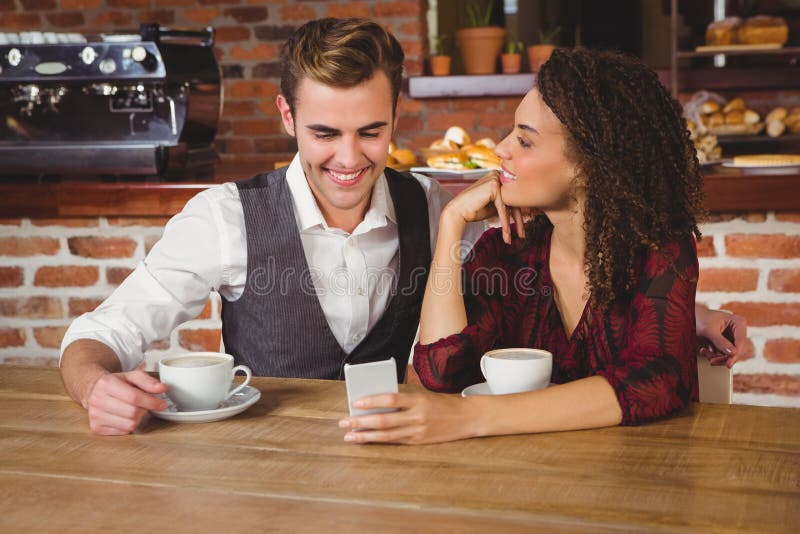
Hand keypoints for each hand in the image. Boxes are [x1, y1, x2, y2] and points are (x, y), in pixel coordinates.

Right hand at [85, 367, 167, 434]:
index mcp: (106, 384)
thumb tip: (162, 388)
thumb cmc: (117, 383)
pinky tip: (126, 417)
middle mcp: (97, 400)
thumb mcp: (132, 376)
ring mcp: (95, 415)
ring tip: (135, 410)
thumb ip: (148, 381)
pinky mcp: (96, 428)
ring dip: (138, 418)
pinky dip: (129, 425)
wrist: (94, 390)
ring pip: (129, 425)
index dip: (151, 402)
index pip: (133, 397)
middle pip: (132, 412)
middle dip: (144, 409)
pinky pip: (123, 432)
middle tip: (146, 406)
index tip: (162, 404)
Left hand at [338, 392, 475, 444]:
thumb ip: (403, 399)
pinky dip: (380, 441)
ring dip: (366, 436)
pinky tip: (368, 440)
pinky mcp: (419, 442)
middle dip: (361, 422)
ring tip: (350, 436)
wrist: (467, 418)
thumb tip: (376, 403)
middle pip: (384, 420)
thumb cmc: (442, 403)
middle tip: (345, 422)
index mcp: (418, 400)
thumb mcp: (423, 395)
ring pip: (387, 435)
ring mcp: (418, 431)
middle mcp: (417, 416)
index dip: (372, 401)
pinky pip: (396, 442)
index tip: (355, 402)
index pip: (390, 399)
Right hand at [442, 172, 525, 244]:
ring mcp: (495, 179)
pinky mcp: (493, 187)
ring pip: (509, 205)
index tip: (521, 229)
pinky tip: (506, 234)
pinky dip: (505, 222)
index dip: (518, 214)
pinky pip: (502, 207)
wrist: (457, 211)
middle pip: (513, 200)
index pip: (513, 197)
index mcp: (498, 177)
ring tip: (515, 237)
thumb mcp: (494, 206)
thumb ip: (506, 204)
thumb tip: (520, 210)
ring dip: (513, 225)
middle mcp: (498, 175)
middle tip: (522, 235)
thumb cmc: (474, 209)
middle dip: (519, 221)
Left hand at [696, 307, 747, 368]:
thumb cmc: (699, 318)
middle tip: (711, 361)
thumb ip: (720, 341)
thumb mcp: (709, 330)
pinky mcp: (725, 343)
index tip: (728, 364)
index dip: (735, 355)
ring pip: (729, 354)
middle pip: (736, 351)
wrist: (690, 316)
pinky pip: (723, 354)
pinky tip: (704, 350)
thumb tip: (733, 353)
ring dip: (716, 356)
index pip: (740, 342)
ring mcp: (732, 337)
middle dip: (723, 357)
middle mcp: (738, 330)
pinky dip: (713, 355)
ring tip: (704, 352)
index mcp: (738, 323)